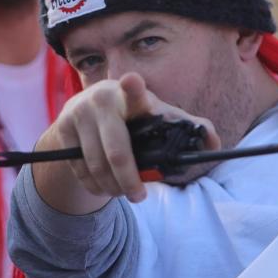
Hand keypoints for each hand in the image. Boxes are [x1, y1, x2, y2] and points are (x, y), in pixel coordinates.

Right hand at [31, 72, 219, 213]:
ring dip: (111, 187)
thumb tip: (215, 144)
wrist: (81, 111)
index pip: (133, 89)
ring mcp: (78, 112)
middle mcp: (101, 99)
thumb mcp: (156, 115)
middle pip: (118, 152)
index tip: (133, 82)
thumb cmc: (130, 115)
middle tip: (139, 196)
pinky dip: (93, 184)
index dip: (133, 88)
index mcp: (131, 94)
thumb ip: (188, 127)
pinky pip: (79, 168)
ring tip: (122, 192)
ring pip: (97, 165)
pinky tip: (102, 186)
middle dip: (129, 180)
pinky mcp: (62, 128)